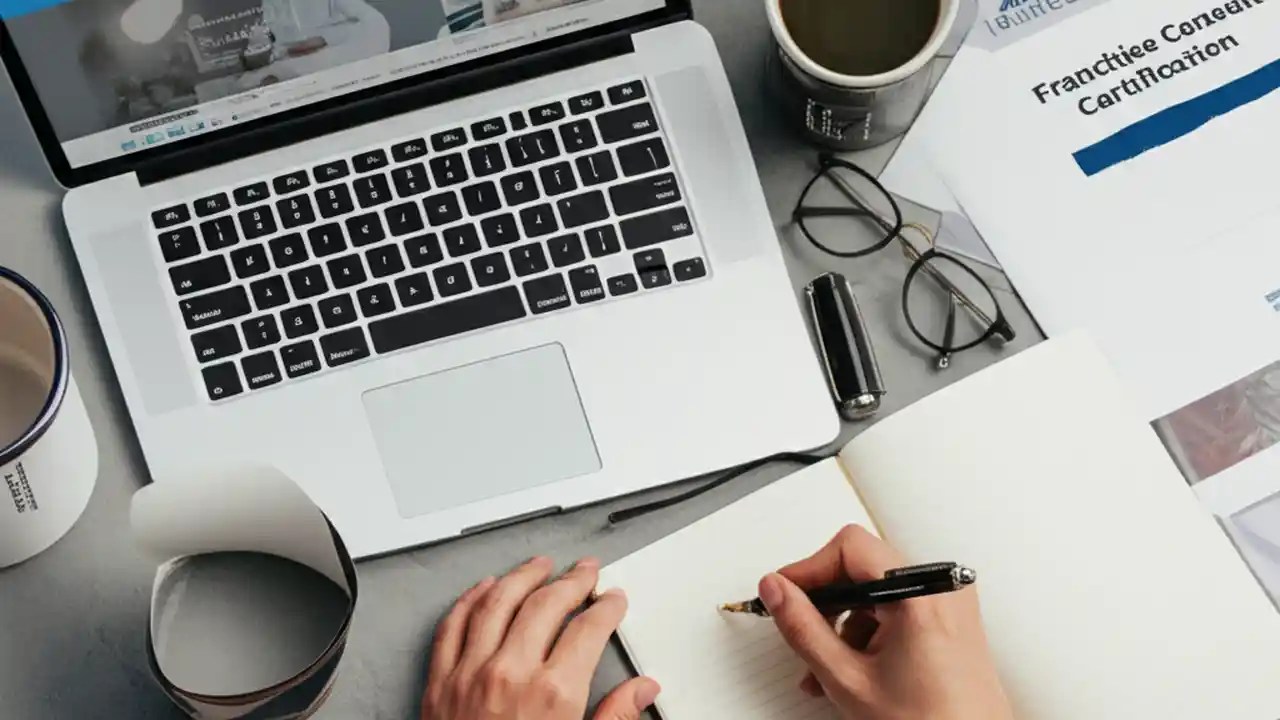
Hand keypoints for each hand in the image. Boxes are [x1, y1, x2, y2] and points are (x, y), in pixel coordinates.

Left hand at [423, 556, 660, 719]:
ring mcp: (470, 674)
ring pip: (497, 602)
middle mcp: (510, 674)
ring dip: (522, 577)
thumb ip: (614, 718)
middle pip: (546, 604)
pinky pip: (452, 626)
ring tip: (540, 566)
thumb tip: (642, 690)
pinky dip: (470, 600)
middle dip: (571, 582)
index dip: (606, 607)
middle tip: (585, 572)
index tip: (613, 600)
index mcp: (554, 694)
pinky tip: (484, 589)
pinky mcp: (439, 684)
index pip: (589, 628)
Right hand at [760, 526, 1013, 719]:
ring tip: (827, 665)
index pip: (849, 548)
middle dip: (824, 601)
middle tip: (799, 627)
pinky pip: (897, 607)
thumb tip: (776, 590)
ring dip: (843, 622)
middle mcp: (941, 588)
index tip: (783, 592)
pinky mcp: (950, 619)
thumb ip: (803, 628)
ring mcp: (949, 603)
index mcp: (919, 593)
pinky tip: (854, 666)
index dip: (808, 569)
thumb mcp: (848, 679)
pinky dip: (869, 630)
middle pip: (861, 566)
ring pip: (876, 590)